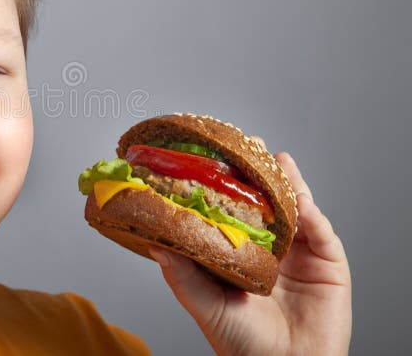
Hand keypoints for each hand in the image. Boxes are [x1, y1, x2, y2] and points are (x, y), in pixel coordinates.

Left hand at [148, 147, 351, 355]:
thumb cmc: (241, 343)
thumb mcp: (203, 304)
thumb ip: (181, 273)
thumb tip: (153, 241)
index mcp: (241, 255)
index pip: (235, 212)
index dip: (227, 186)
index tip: (212, 159)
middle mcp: (271, 251)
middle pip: (268, 204)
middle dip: (260, 174)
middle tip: (250, 146)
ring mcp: (300, 256)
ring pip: (297, 211)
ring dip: (289, 184)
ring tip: (277, 160)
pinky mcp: (328, 266)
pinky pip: (322, 233)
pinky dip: (312, 215)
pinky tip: (301, 202)